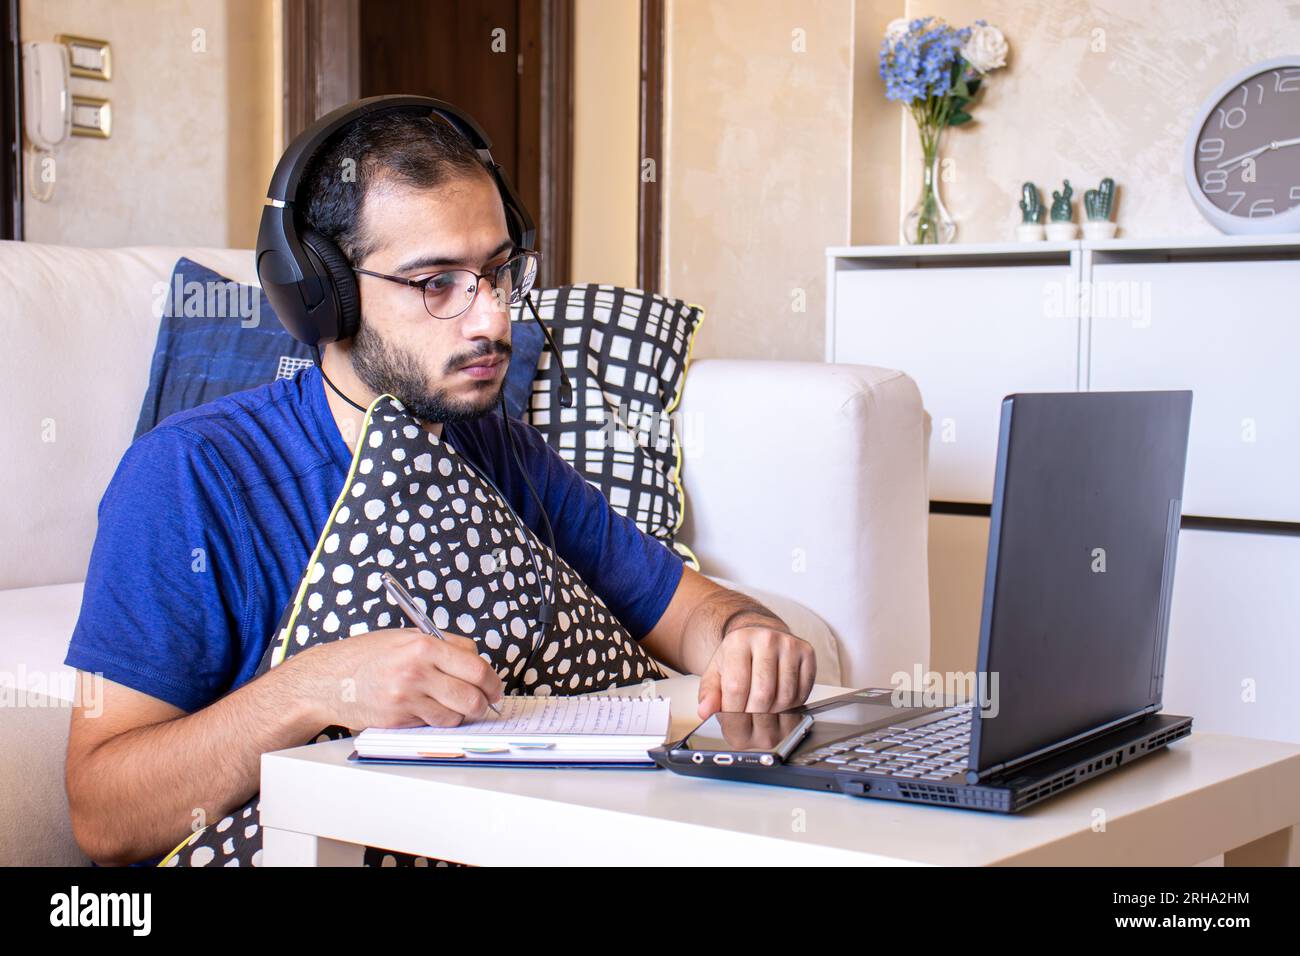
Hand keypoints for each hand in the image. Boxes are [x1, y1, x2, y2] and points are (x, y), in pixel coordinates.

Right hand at [285, 628, 503, 730]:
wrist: (329, 679)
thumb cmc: (368, 655)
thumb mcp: (407, 636)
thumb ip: (445, 645)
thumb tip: (477, 660)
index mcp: (424, 646)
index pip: (476, 668)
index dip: (492, 682)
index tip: (494, 687)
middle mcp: (417, 673)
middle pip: (472, 697)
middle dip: (484, 703)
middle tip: (485, 702)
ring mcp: (407, 700)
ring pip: (456, 716)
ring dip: (462, 715)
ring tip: (456, 706)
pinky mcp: (398, 721)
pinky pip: (433, 725)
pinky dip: (439, 721)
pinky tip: (430, 710)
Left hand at [696, 626, 815, 718]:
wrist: (760, 635)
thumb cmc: (738, 656)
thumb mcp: (717, 671)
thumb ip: (709, 693)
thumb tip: (706, 711)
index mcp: (738, 641)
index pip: (737, 688)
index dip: (733, 712)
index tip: (732, 722)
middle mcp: (766, 639)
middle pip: (763, 695)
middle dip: (754, 716)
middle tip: (749, 721)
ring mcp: (789, 644)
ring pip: (785, 696)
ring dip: (774, 713)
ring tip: (763, 709)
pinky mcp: (807, 652)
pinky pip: (802, 692)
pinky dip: (791, 705)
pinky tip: (779, 701)